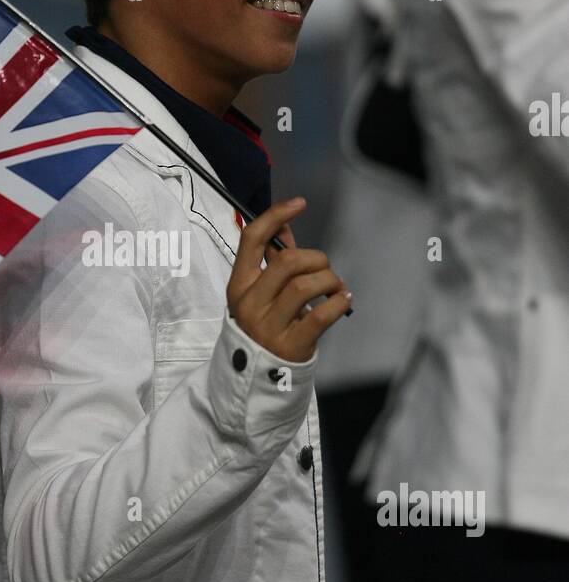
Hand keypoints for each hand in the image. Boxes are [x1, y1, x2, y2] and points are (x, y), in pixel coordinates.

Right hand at [226, 198, 351, 363]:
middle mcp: (250, 304)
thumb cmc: (264, 325)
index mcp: (239, 286)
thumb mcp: (260, 293)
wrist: (257, 377)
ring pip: (305, 285)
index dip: (276, 215)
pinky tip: (343, 300)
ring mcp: (269, 326)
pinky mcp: (291, 345)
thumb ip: (271, 260)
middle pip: (287, 262)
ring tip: (335, 287)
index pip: (252, 239)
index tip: (299, 204)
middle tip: (325, 268)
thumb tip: (283, 226)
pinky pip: (321, 315)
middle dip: (315, 258)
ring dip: (329, 280)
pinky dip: (338, 302)